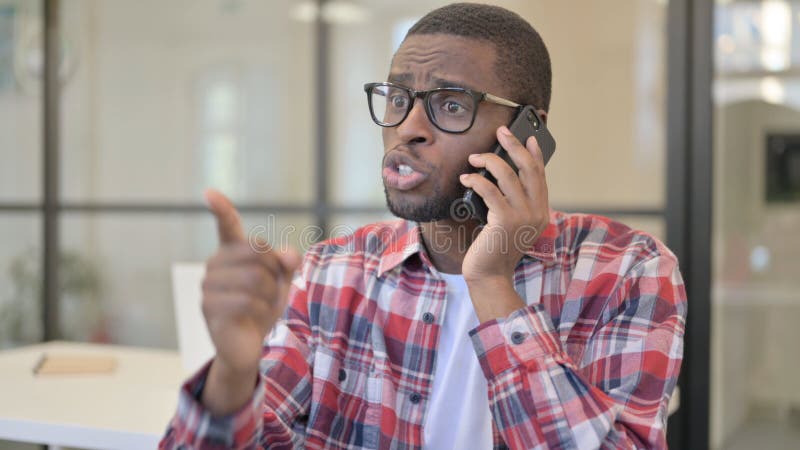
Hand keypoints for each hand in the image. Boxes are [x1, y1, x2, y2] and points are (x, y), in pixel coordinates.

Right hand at [200, 189, 300, 414]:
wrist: (249, 345)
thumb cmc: (264, 308)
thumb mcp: (282, 282)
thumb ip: (288, 263)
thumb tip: (290, 255)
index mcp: (231, 252)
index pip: (226, 225)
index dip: (220, 208)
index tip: (209, 192)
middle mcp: (215, 264)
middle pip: (258, 253)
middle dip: (276, 273)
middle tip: (273, 292)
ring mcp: (208, 285)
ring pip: (255, 277)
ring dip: (271, 294)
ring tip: (265, 306)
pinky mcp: (209, 307)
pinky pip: (247, 301)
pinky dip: (262, 310)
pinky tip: (256, 318)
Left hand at [459, 126, 549, 307]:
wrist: (490, 275)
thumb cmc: (495, 248)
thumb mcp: (511, 223)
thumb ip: (514, 202)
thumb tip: (501, 173)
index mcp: (541, 211)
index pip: (541, 175)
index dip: (535, 154)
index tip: (529, 137)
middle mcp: (536, 211)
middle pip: (528, 168)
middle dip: (514, 145)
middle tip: (501, 131)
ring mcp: (523, 216)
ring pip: (508, 174)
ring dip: (490, 160)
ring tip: (474, 156)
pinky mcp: (505, 221)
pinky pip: (490, 190)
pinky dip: (476, 180)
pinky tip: (466, 178)